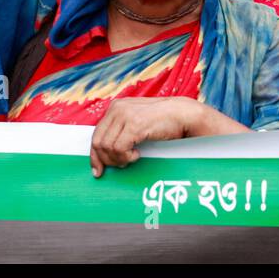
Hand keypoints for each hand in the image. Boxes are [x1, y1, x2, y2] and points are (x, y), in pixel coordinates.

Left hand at [89, 96, 207, 176]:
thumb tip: (104, 153)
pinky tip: (138, 155)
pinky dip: (127, 157)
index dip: (95, 155)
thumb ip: (121, 130)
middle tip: (120, 166)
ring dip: (119, 159)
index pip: (96, 134)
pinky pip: (119, 148)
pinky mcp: (134, 124)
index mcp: (116, 107)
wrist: (183, 114)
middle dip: (106, 160)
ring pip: (107, 147)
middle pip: (98, 142)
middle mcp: (117, 109)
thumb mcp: (137, 121)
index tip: (98, 170)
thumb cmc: (162, 121)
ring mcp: (125, 115)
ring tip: (132, 158)